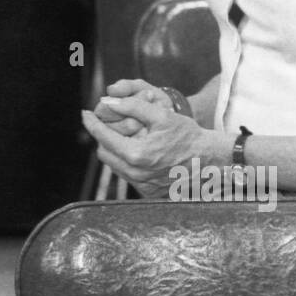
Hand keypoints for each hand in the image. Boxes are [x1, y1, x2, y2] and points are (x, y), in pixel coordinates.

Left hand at [81, 88, 220, 188]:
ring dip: (114, 149)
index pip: (102, 136)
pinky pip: (127, 175)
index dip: (91, 123)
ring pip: (114, 165)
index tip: (85, 113)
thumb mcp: (161, 115)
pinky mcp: (148, 192)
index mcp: (137, 154)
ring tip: (122, 135)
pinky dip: (126, 161)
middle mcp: (136, 174)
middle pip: (104, 152)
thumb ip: (132, 106)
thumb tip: (108, 102)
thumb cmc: (188, 136)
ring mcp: (142, 185)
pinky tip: (136, 150)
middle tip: (106, 123)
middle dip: (102, 136)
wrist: (210, 161)